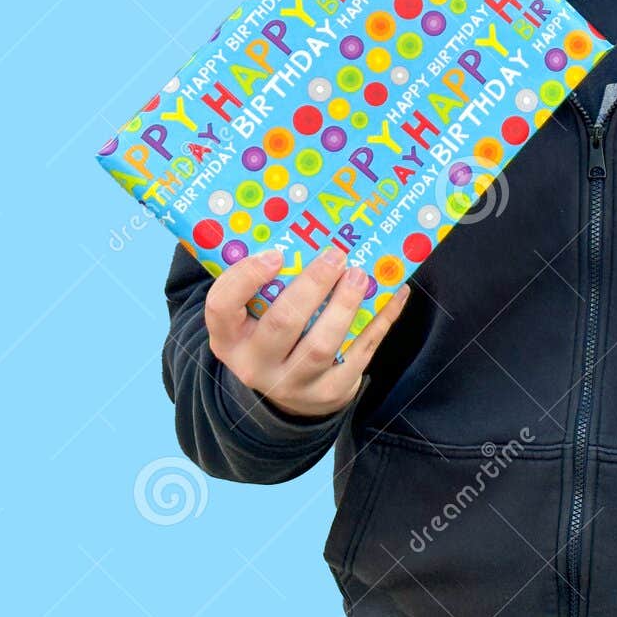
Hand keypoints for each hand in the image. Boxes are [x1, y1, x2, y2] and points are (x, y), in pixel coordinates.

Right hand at [204, 246, 411, 419]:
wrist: (292, 391)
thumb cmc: (273, 333)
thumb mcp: (254, 313)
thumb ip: (266, 281)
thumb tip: (301, 224)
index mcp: (228, 337)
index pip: (221, 306)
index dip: (246, 278)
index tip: (276, 253)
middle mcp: (255, 364)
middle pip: (281, 324)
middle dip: (312, 286)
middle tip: (335, 255)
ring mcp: (292, 383)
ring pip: (320, 345)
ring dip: (344, 305)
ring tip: (360, 274)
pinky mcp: (329, 392)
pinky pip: (359, 354)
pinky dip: (380, 321)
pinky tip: (394, 293)